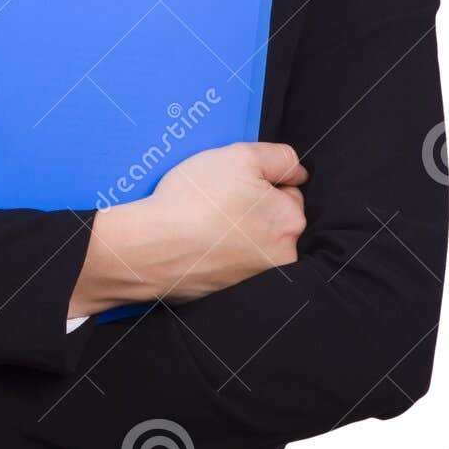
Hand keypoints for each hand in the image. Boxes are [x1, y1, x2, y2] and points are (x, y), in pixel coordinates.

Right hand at [69, 141, 308, 313]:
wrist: (150, 248)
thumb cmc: (195, 199)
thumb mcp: (240, 156)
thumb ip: (279, 158)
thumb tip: (298, 173)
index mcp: (290, 221)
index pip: (288, 192)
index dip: (261, 181)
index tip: (234, 183)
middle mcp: (282, 255)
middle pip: (272, 220)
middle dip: (251, 209)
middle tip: (217, 200)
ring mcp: (256, 278)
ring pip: (251, 243)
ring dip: (235, 232)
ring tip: (204, 221)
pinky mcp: (230, 293)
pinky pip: (229, 264)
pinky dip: (217, 253)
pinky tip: (197, 242)